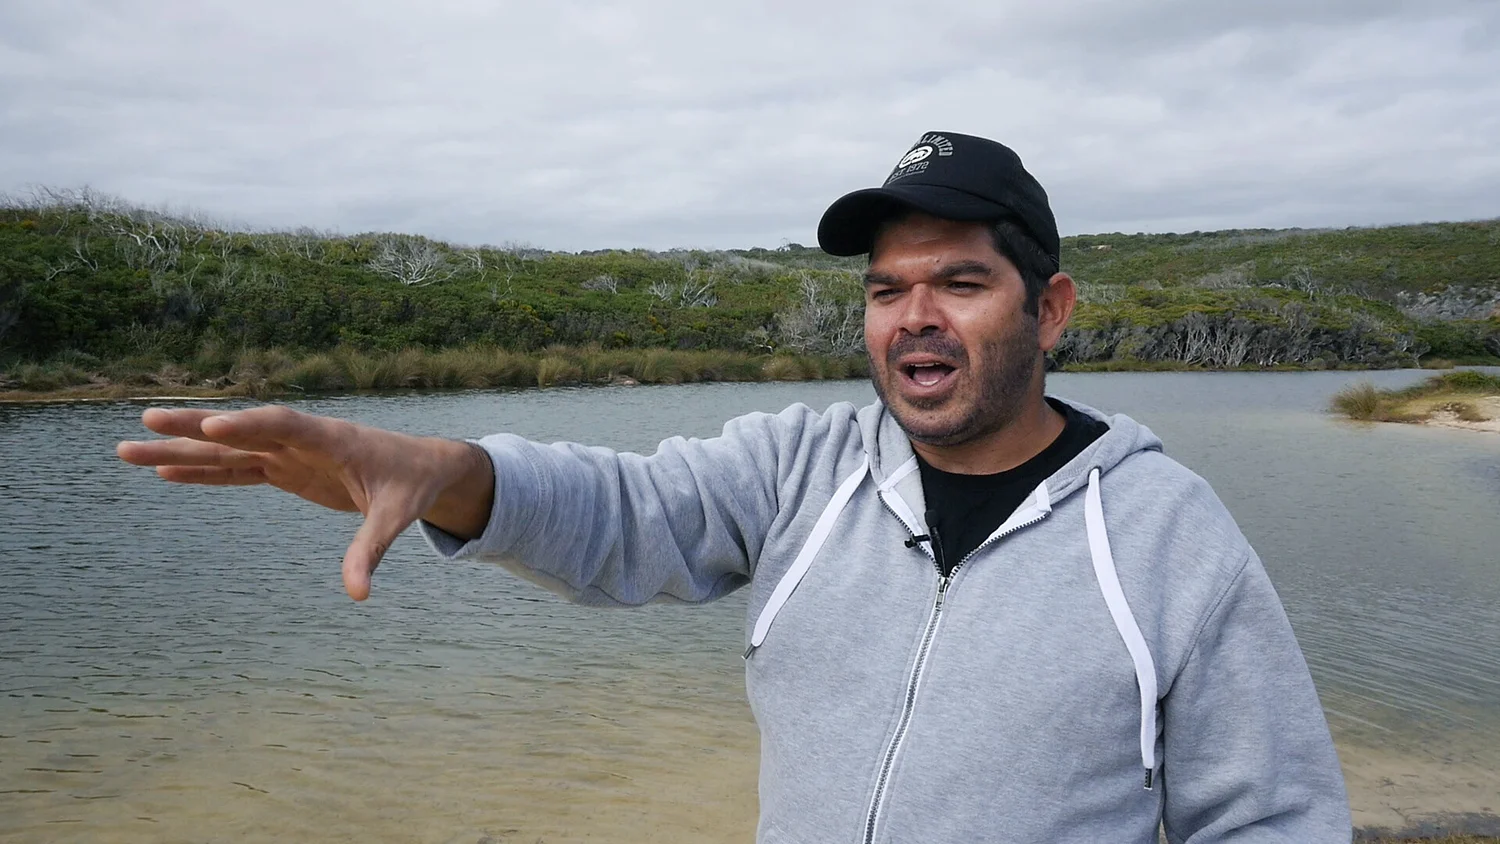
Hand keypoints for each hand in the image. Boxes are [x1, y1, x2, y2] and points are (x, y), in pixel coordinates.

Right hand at [117, 405, 493, 599]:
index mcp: (333, 439)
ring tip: (130, 450)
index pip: (285, 425)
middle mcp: (304, 440)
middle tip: (144, 421)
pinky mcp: (286, 469)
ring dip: (181, 450)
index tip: (212, 427)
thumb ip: (371, 551)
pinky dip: (204, 472)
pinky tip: (166, 473)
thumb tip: (359, 594)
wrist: (424, 468)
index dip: (249, 425)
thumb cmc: (412, 485)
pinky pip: (238, 469)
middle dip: (192, 428)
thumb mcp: (397, 518)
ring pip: (228, 449)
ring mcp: (290, 453)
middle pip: (241, 430)